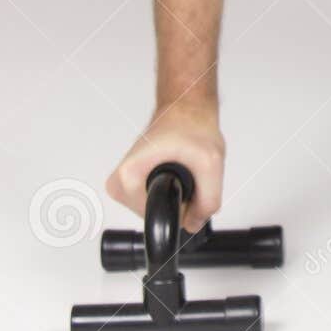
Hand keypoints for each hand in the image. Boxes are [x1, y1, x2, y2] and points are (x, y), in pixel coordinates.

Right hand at [105, 98, 225, 233]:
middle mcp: (120, 180)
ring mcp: (124, 181)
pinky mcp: (133, 180)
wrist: (187, 106)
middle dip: (179, 199)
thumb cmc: (191, 123)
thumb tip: (194, 223)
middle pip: (155, 214)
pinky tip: (178, 170)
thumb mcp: (210, 163)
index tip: (186, 187)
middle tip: (188, 172)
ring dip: (176, 193)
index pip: (154, 217)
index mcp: (129, 175)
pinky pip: (154, 199)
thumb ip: (207, 200)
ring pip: (156, 208)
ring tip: (184, 168)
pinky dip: (171, 189)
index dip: (179, 208)